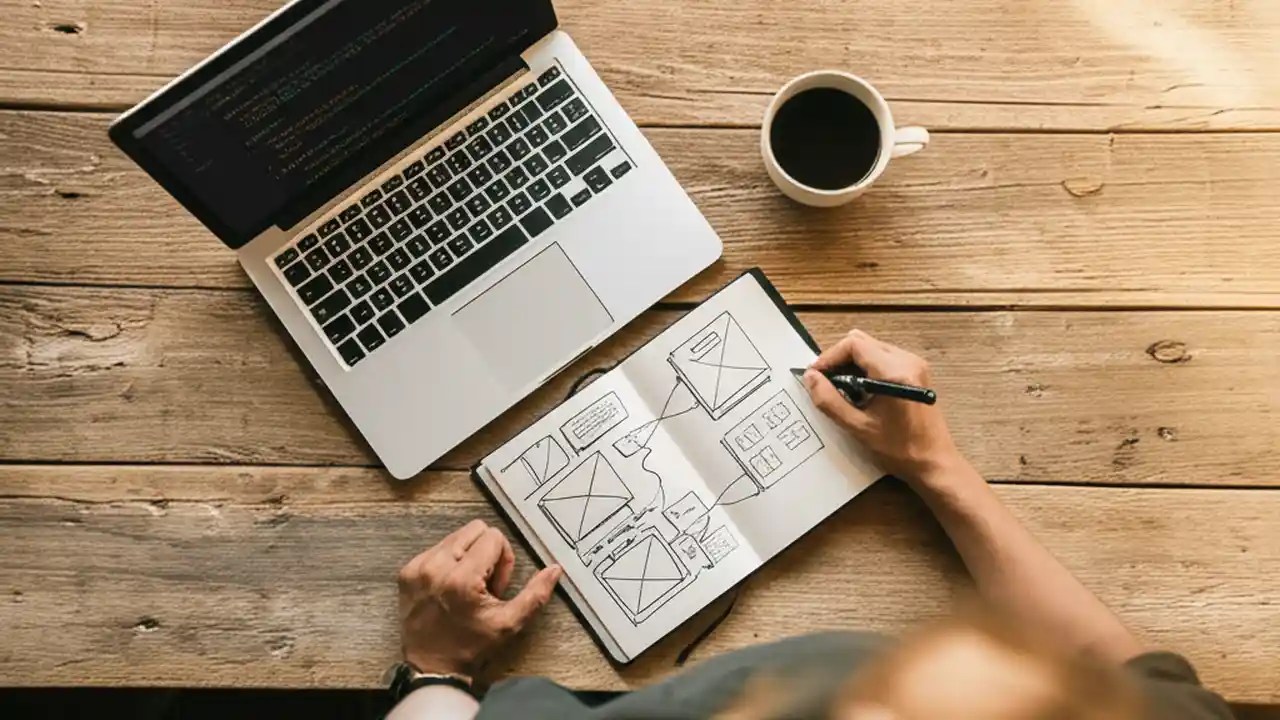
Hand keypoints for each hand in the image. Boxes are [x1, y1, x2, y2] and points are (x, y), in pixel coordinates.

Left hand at [397, 519, 561, 680]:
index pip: (494, 537)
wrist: (432, 668)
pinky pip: (437, 548)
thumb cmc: (471, 647)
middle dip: (487, 553)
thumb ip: (536, 594)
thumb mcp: (509, 624)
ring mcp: (417, 568)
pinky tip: (451, 588)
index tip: (497, 588)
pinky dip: (450, 562)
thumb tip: (555, 569)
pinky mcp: (407, 571)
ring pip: (456, 536)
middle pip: (475, 530)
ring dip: (468, 556)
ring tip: (467, 587)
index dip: (504, 560)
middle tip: (484, 584)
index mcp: (460, 579)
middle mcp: (435, 567)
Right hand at [802, 329, 964, 484]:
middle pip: (862, 341)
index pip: (853, 344)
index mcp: (894, 373)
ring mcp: (914, 363)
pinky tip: (860, 391)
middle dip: (838, 359)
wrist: (934, 461)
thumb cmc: (900, 449)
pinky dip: (865, 367)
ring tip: (842, 390)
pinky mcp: (916, 370)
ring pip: (871, 347)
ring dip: (851, 363)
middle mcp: (907, 360)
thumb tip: (810, 378)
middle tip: (825, 383)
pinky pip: (883, 356)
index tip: (814, 376)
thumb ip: (830, 401)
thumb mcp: (858, 428)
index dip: (829, 356)